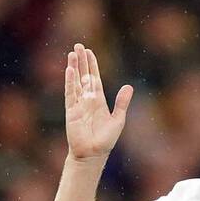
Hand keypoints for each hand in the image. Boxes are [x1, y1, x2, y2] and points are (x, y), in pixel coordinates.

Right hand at [65, 42, 132, 162]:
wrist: (93, 154)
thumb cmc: (106, 140)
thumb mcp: (118, 120)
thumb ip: (122, 103)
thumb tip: (129, 86)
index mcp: (99, 101)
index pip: (95, 78)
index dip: (92, 65)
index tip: (89, 52)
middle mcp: (87, 100)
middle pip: (83, 76)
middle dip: (81, 61)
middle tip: (78, 46)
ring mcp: (78, 104)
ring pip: (75, 82)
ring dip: (74, 67)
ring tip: (72, 53)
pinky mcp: (71, 111)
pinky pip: (70, 93)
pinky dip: (70, 82)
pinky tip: (70, 70)